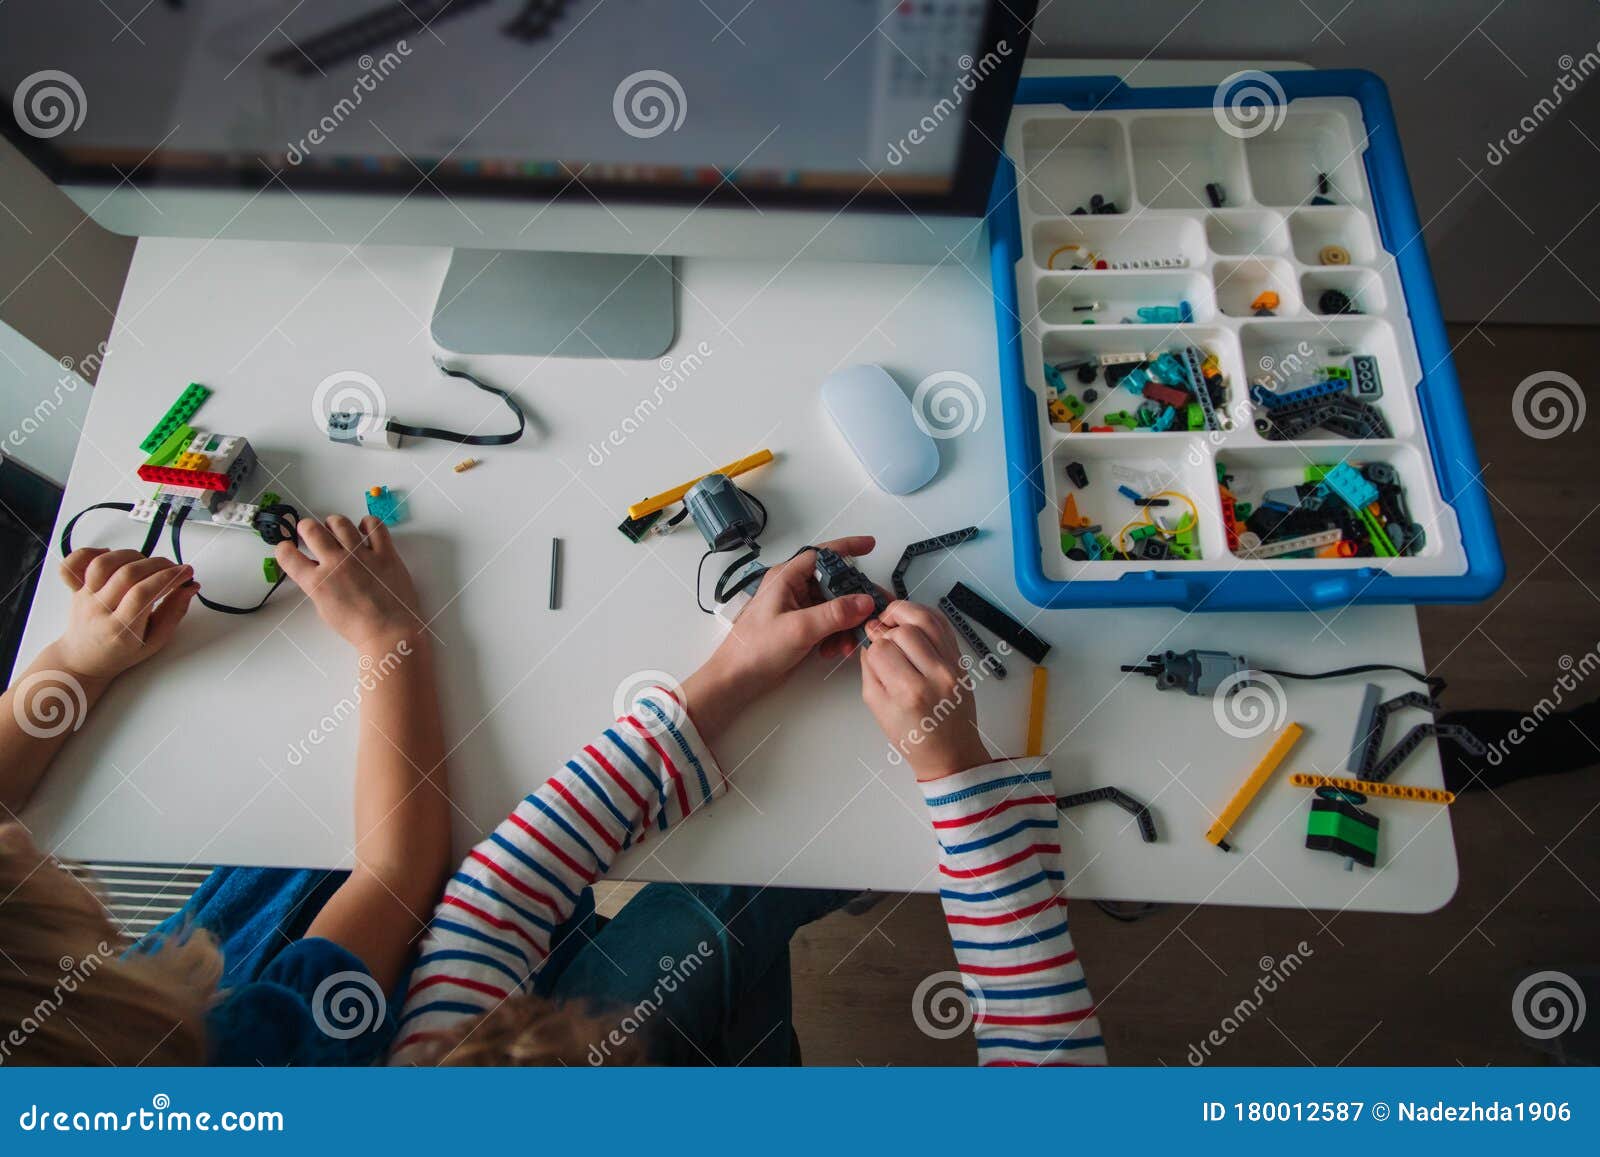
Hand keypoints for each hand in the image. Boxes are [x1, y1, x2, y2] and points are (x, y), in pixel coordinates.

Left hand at [50, 548, 199, 680]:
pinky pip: (73, 563)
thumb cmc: (120, 652)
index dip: (168, 578)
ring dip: (131, 555)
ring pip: (103, 563)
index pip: (143, 593)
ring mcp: (85, 597)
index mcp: (120, 629)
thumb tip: (190, 587)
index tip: (186, 573)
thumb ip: (174, 613)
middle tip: (173, 568)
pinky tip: (109, 554)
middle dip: (158, 564)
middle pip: (127, 574)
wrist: (84, 659)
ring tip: (146, 563)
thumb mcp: (155, 642)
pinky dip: (91, 552)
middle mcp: (100, 610)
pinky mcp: (76, 588)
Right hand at [275, 515, 424, 650]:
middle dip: (306, 527)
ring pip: (340, 523)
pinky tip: (364, 527)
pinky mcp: (385, 553)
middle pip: (311, 530)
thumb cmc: (358, 628)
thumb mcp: (326, 610)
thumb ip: (319, 587)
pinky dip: (367, 522)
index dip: (283, 549)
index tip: (287, 547)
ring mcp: (361, 556)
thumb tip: (318, 572)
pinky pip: (375, 526)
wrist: (389, 633)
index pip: (288, 556)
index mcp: (317, 582)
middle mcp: (336, 563)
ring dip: (333, 522)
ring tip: (334, 527)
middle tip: (309, 530)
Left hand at [680, 535, 879, 742]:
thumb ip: (834, 613)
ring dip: (847, 624)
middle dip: (855, 600)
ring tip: (848, 643)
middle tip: (875, 611)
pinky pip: (828, 625)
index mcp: (786, 578)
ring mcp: (797, 609)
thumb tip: (865, 601)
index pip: (822, 554)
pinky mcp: (801, 628)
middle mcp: (792, 589)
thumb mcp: (799, 628)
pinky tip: (834, 650)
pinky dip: (837, 636)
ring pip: (835, 607)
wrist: (737, 679)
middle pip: (834, 583)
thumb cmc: (755, 649)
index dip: (847, 548)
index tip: (870, 546)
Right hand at [860, 600, 990, 780]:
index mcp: (909, 692)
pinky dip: (926, 616)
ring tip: (894, 619)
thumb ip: (870, 672)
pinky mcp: (961, 661)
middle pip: (904, 630)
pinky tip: (913, 621)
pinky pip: (944, 625)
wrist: (950, 753)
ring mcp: (952, 666)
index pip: (881, 649)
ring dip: (905, 613)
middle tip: (881, 635)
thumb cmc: (915, 738)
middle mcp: (935, 676)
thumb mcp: (879, 710)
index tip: (871, 648)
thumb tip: (870, 641)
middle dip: (886, 629)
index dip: (872, 646)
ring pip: (926, 619)